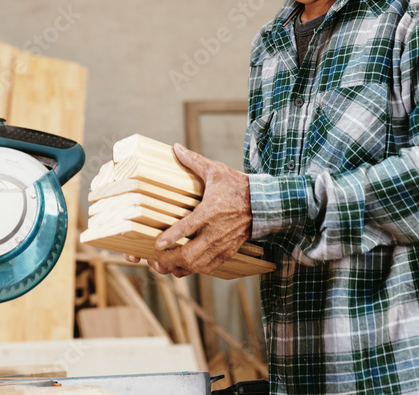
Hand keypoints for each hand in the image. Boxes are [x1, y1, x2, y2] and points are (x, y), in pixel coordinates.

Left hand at [145, 144, 251, 276]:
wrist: (264, 204)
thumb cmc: (238, 186)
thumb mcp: (216, 170)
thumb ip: (194, 161)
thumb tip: (176, 147)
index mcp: (210, 211)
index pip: (188, 228)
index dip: (171, 238)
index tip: (157, 243)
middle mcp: (215, 231)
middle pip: (190, 254)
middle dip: (169, 260)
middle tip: (155, 259)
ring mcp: (222, 244)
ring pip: (198, 265)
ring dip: (179, 268)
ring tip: (164, 266)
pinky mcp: (228, 251)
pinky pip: (209, 268)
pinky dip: (194, 270)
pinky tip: (183, 267)